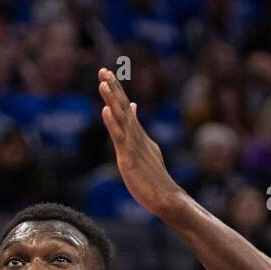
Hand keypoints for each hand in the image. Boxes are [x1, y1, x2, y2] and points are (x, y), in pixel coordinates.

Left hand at [98, 68, 185, 218]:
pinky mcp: (129, 159)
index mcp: (139, 135)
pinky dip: (112, 123)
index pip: (126, 109)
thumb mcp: (145, 150)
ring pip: (121, 119)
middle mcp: (137, 137)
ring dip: (112, 100)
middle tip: (103, 70)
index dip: (117, 91)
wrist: (167, 198)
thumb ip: (137, 132)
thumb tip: (132, 111)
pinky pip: (119, 138)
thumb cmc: (154, 178)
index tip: (107, 74)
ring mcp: (134, 147)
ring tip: (103, 82)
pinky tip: (105, 110)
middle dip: (114, 88)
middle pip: (123, 108)